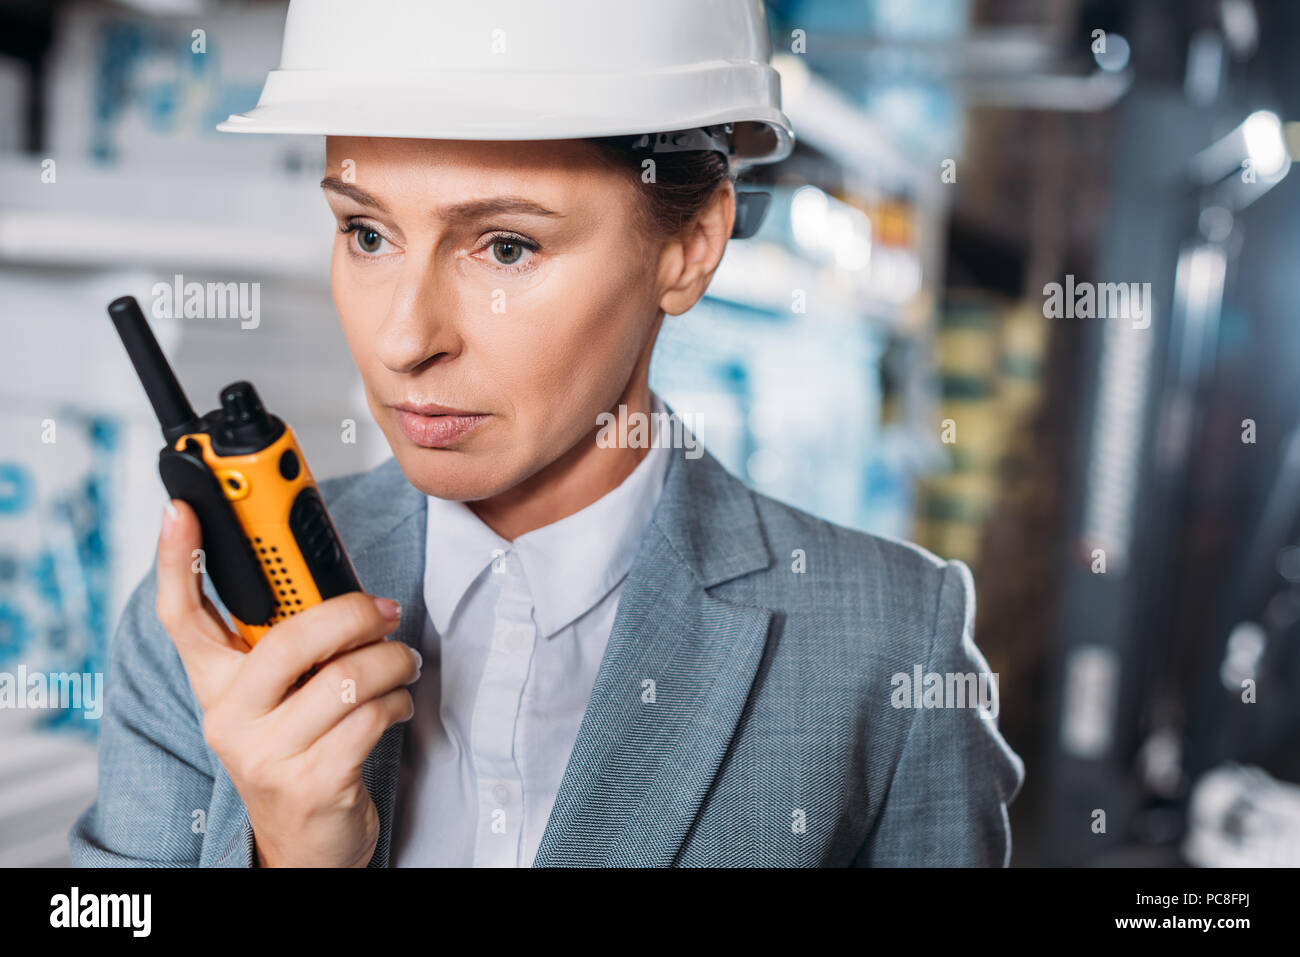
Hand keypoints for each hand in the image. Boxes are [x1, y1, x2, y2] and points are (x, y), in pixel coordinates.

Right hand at [154, 499, 418, 866]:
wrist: (306, 845)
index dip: (178, 560)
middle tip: (385, 612)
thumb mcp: (282, 698)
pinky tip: (395, 706)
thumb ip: (291, 645)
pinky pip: (370, 717)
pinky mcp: (310, 782)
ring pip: (345, 678)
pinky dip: (398, 703)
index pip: (182, 616)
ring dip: (392, 663)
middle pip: (288, 639)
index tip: (182, 510)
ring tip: (403, 665)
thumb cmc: (303, 752)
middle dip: (352, 614)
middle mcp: (229, 718)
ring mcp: (265, 754)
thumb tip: (338, 586)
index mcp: (217, 686)